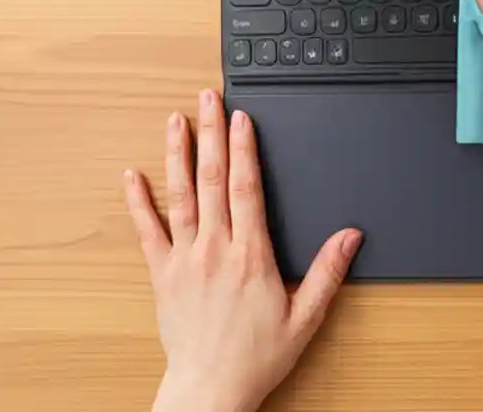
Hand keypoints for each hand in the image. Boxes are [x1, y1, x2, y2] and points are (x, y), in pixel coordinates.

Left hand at [123, 89, 361, 411]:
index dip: (244, 149)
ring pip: (180, 195)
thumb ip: (328, 272)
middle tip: (209, 99)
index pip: (247, 189)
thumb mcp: (306, 317)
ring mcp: (184, 259)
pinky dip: (138, 201)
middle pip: (212, 180)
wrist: (210, 388)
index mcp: (252, 256)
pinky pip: (148, 231)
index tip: (241, 119)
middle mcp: (215, 250)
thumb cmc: (257, 356)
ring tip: (176, 120)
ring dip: (177, 154)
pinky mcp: (162, 274)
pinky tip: (132, 174)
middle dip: (211, 134)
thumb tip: (350, 237)